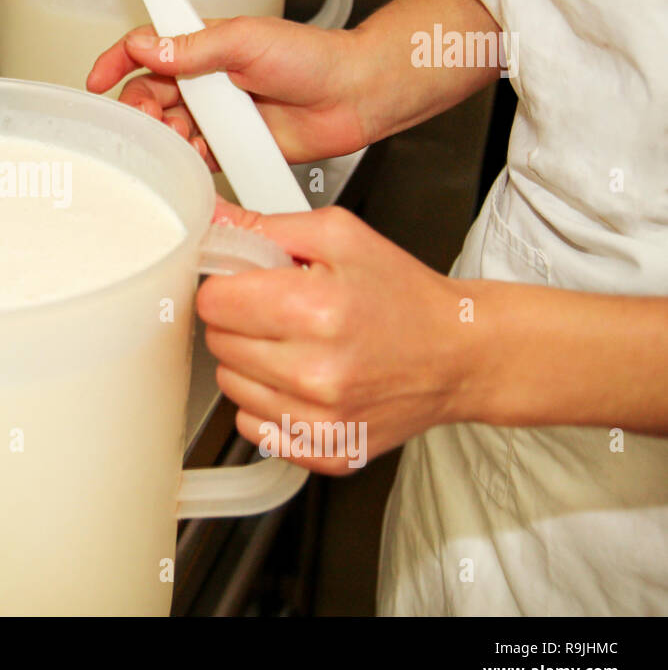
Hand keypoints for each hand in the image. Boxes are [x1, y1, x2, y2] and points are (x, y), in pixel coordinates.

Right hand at [86, 17, 372, 168]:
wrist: (353, 97)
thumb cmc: (312, 58)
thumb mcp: (246, 40)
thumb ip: (192, 46)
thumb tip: (147, 46)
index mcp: (203, 44)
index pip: (146, 47)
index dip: (117, 60)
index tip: (97, 79)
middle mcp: (204, 79)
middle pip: (148, 93)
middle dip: (139, 107)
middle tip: (146, 118)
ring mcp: (214, 114)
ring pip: (167, 128)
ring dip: (163, 136)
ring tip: (176, 139)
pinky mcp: (227, 146)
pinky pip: (192, 157)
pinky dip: (186, 160)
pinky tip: (193, 158)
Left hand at [199, 200, 470, 473]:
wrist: (459, 354)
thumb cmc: (403, 296)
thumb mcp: (339, 236)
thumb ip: (265, 226)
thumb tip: (212, 219)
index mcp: (314, 310)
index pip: (213, 302)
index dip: (228, 286)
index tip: (250, 286)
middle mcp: (314, 372)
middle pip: (218, 343)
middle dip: (242, 322)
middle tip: (284, 314)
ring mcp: (319, 419)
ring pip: (230, 385)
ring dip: (252, 364)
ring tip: (298, 347)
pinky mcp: (325, 451)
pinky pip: (252, 426)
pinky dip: (268, 403)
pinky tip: (302, 383)